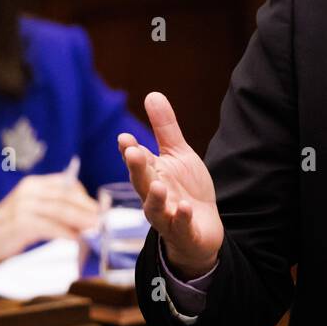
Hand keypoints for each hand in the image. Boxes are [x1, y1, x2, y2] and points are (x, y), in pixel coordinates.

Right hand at [0, 172, 100, 263]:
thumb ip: (58, 210)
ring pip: (59, 210)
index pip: (67, 184)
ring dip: (80, 220)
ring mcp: (23, 205)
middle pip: (65, 197)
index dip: (85, 197)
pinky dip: (64, 232)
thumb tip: (90, 219)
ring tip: (93, 229)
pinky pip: (48, 226)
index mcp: (35, 183)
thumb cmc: (15, 225)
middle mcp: (29, 190)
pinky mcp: (19, 222)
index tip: (99, 210)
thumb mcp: (36, 210)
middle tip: (101, 220)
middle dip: (86, 209)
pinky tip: (75, 238)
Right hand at [119, 91, 222, 279]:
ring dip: (155, 197)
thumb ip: (164, 128)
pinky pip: (180, 226)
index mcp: (151, 174)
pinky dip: (180, 217)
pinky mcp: (184, 231)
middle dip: (136, 168)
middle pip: (141, 182)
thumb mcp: (178, 155)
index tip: (124, 138)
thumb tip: (152, 94)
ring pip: (155, 209)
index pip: (138, 161)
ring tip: (158, 184)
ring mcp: (167, 216)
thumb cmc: (185, 189)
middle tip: (133, 152)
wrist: (202, 228)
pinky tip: (184, 207)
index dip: (130, 150)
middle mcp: (154, 196)